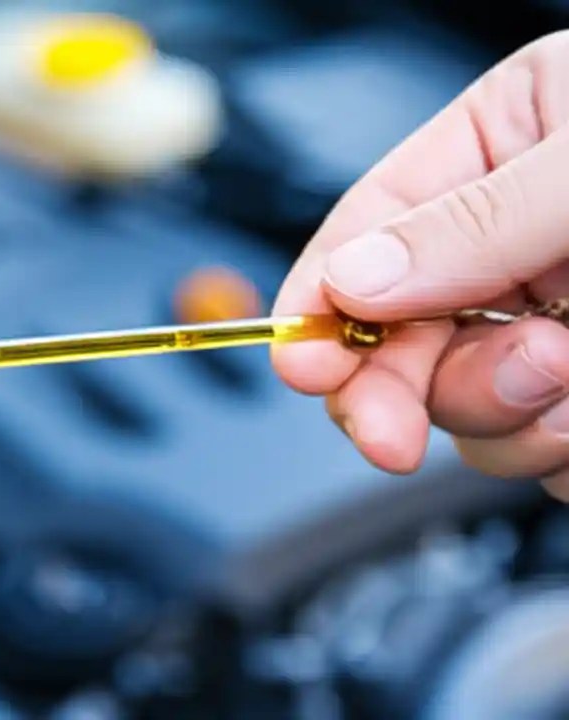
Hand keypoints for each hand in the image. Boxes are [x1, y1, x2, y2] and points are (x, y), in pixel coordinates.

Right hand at [273, 30, 568, 497]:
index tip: (300, 368)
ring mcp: (553, 325)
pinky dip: (556, 452)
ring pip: (463, 409)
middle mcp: (515, 243)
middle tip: (392, 439)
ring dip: (503, 415)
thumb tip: (355, 278)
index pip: (366, 233)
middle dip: (400, 389)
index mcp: (499, 150)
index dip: (316, 308)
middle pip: (395, 339)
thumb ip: (477, 221)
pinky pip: (536, 452)